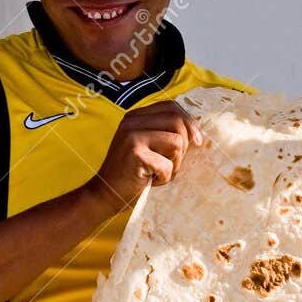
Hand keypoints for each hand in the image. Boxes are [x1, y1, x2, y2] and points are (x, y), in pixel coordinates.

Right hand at [83, 100, 203, 213]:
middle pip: (178, 122)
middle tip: (169, 164)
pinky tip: (149, 180)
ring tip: (157, 172)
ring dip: (174, 163)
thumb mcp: (147, 146)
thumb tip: (196, 130)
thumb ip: (164, 133)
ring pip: (177, 142)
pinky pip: (168, 164)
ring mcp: (132, 136)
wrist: (105, 194)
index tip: (196, 141)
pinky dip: (164, 177)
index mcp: (135, 116)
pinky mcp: (135, 154)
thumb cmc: (132, 173)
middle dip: (183, 146)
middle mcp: (132, 122)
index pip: (172, 106)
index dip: (189, 122)